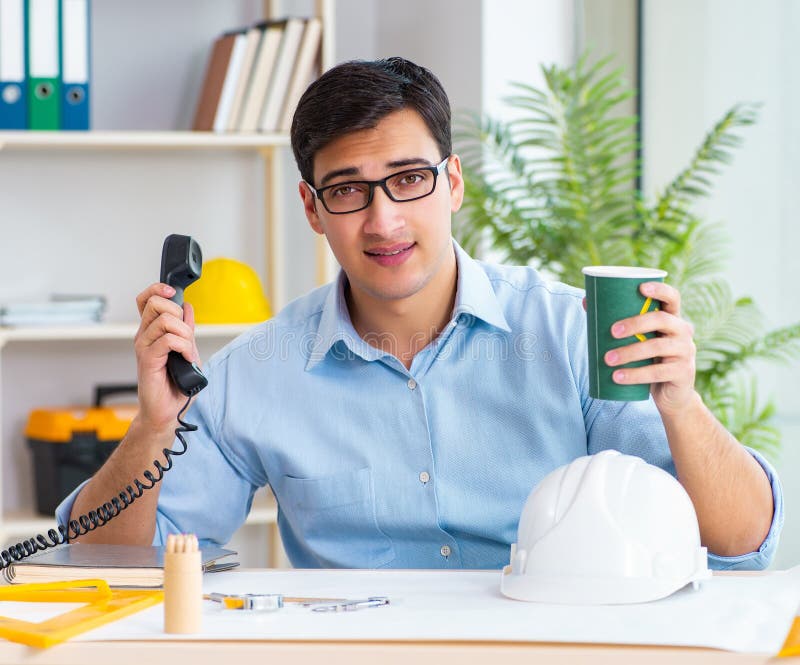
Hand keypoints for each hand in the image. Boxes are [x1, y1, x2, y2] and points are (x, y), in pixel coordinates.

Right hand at [133, 283, 200, 430]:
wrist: (168, 411)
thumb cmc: (176, 384)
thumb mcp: (188, 350)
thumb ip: (187, 330)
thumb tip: (188, 307)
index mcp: (152, 332)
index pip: (146, 299)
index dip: (158, 289)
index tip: (173, 292)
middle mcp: (144, 337)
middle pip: (155, 303)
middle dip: (178, 313)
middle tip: (186, 334)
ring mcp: (144, 348)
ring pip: (164, 321)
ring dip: (184, 334)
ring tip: (188, 350)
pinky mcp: (147, 360)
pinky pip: (168, 340)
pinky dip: (183, 346)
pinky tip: (186, 357)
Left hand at [602, 282, 696, 415]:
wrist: (670, 393)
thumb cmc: (649, 359)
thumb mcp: (639, 340)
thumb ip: (618, 322)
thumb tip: (585, 301)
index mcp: (672, 318)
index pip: (672, 298)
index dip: (660, 290)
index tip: (640, 288)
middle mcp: (683, 331)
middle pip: (662, 319)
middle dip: (635, 323)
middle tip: (612, 332)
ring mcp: (686, 352)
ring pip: (657, 347)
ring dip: (629, 352)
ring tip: (607, 359)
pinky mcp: (683, 373)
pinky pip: (657, 372)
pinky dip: (635, 375)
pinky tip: (618, 377)